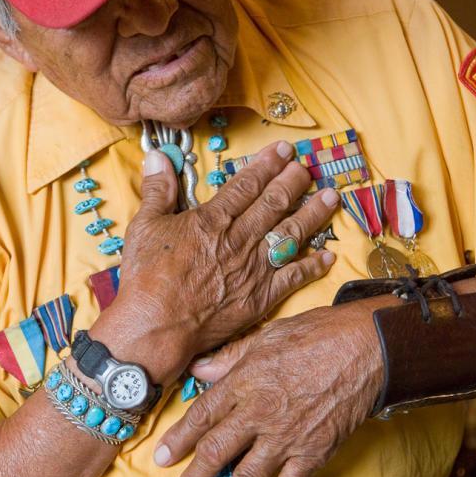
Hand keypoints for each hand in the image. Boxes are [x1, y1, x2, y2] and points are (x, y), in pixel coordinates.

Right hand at [92, 142, 339, 383]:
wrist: (156, 326)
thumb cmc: (146, 277)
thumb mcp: (144, 225)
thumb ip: (158, 189)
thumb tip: (159, 155)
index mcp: (212, 220)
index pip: (246, 184)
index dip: (267, 164)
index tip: (284, 150)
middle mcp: (238, 240)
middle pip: (274, 204)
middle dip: (294, 182)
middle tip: (308, 167)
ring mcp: (252, 270)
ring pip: (289, 235)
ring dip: (312, 214)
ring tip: (331, 197)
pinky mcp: (259, 298)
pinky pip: (292, 278)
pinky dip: (312, 266)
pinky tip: (328, 256)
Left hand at [153, 302, 384, 476]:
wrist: (365, 347)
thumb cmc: (317, 333)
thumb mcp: (267, 335)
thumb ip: (230, 357)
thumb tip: (198, 369)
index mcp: (244, 380)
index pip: (202, 415)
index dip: (180, 438)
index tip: (163, 457)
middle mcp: (259, 412)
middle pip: (218, 451)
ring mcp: (286, 435)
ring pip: (249, 476)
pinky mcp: (314, 450)